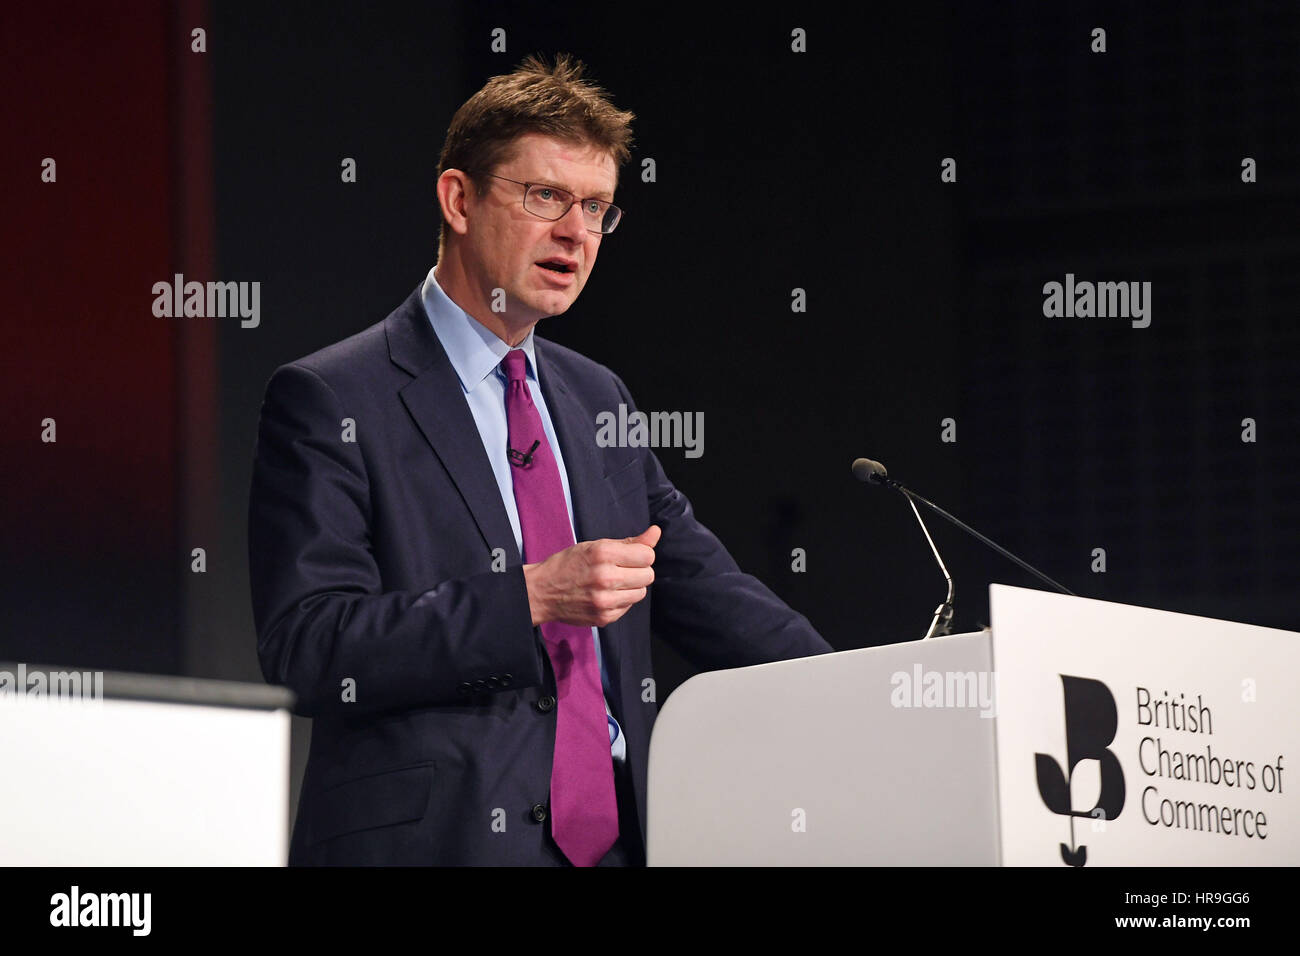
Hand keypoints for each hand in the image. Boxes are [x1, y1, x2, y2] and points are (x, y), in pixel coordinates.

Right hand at [522, 525, 660, 627]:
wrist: (541, 592)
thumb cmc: (568, 564)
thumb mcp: (595, 546)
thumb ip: (629, 542)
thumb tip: (656, 532)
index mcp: (603, 554)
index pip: (647, 555)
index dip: (642, 555)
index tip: (631, 556)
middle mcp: (605, 577)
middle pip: (648, 575)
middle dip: (639, 571)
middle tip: (622, 569)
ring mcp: (605, 600)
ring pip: (641, 593)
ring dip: (632, 587)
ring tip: (613, 583)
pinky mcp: (604, 617)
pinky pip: (628, 607)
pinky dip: (622, 600)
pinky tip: (606, 595)